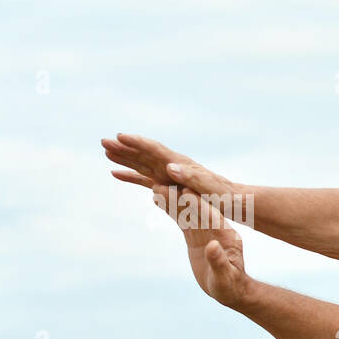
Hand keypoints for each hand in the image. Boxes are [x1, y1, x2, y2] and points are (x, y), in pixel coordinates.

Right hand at [104, 133, 240, 218]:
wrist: (236, 202)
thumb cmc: (225, 196)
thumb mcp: (210, 188)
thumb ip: (191, 177)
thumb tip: (170, 167)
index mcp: (183, 165)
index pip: (156, 150)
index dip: (138, 143)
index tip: (120, 136)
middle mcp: (174, 166)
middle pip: (145, 153)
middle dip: (125, 147)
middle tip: (103, 141)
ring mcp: (170, 175)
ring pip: (142, 164)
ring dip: (124, 158)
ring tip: (105, 151)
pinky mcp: (169, 185)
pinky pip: (145, 179)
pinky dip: (131, 176)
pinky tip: (117, 174)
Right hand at [151, 183, 252, 308]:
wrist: (229, 289)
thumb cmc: (230, 285)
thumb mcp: (225, 276)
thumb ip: (219, 261)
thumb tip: (213, 246)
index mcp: (227, 236)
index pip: (212, 218)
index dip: (200, 205)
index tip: (187, 193)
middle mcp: (215, 229)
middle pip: (196, 211)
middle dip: (181, 199)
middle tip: (164, 185)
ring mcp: (204, 230)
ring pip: (185, 212)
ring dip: (172, 200)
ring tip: (156, 188)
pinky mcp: (194, 235)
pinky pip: (180, 220)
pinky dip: (169, 210)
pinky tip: (156, 199)